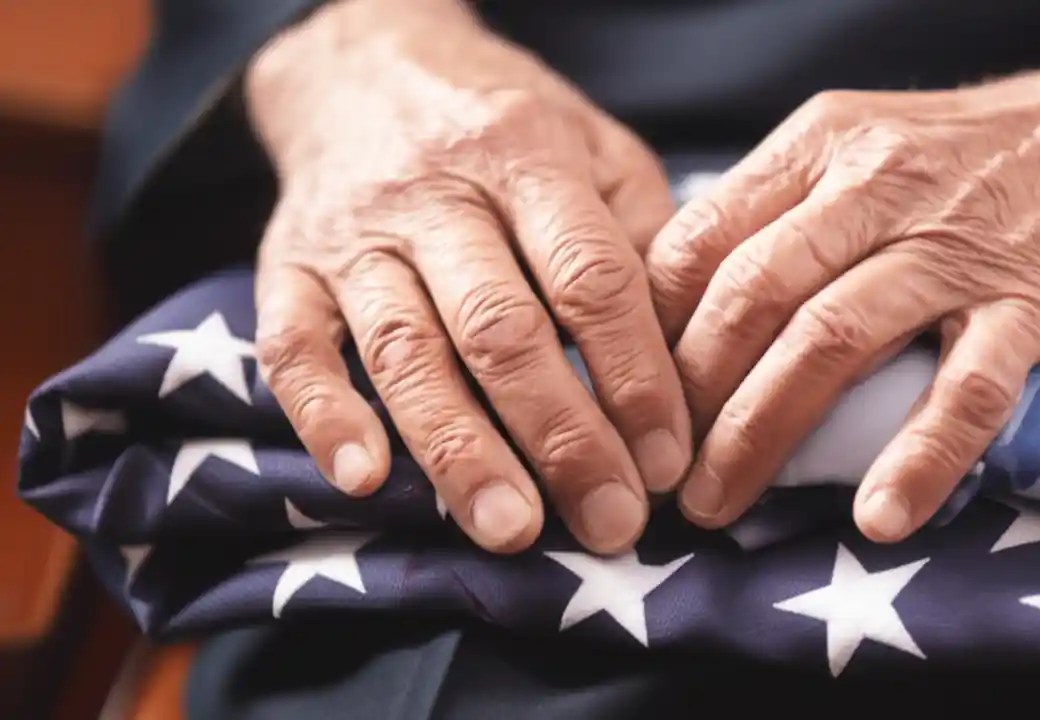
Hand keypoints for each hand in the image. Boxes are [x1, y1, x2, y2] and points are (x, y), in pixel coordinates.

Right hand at [246, 0, 689, 553]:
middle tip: (610, 524)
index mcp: (526, 154)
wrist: (364, 64)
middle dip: (562, 437)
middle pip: (501, 329)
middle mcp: (435, 193)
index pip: (589, 277)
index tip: (666, 462)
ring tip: (511, 530)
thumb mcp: (595, 146)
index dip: (634, 376)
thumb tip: (686, 362)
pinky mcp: (287, 268)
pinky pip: (293, 349)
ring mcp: (353, 234)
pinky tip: (365, 481)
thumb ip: (642, 240)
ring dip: (460, 450)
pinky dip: (324, 418)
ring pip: (406, 351)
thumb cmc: (504, 123)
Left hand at [646, 26, 1039, 541]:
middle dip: (689, 396)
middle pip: (749, 296)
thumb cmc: (972, 155)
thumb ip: (776, 210)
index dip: (650, 330)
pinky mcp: (1030, 302)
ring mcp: (954, 245)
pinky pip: (966, 389)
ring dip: (761, 433)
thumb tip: (682, 298)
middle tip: (658, 469)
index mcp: (818, 147)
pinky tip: (879, 516)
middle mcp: (874, 187)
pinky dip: (920, 455)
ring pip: (830, 341)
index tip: (631, 399)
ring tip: (719, 501)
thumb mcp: (859, 145)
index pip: (698, 241)